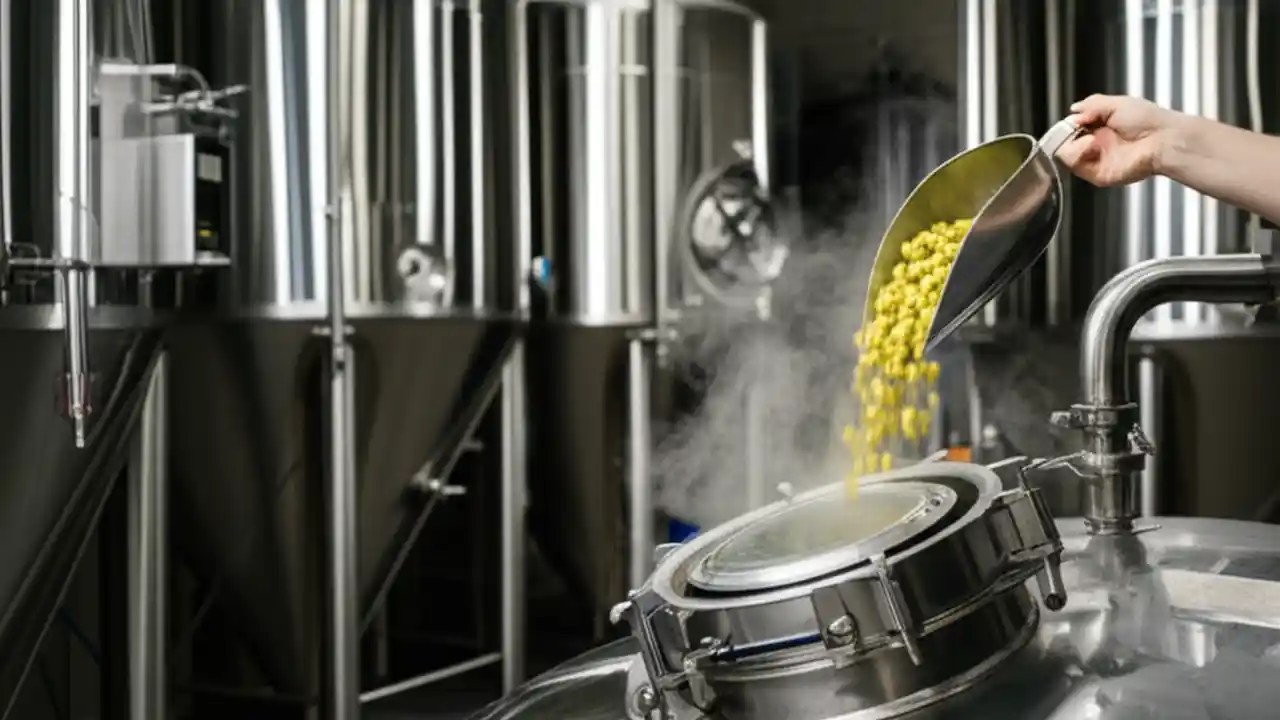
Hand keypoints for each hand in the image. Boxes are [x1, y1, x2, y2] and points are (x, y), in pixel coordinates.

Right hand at [1057, 94, 1180, 186]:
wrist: (1163, 140)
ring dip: (1072, 145)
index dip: (1068, 125)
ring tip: (1089, 139)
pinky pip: (1075, 167)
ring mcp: (1097, 161)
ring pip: (1065, 156)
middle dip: (1065, 135)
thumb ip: (1092, 105)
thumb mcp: (1117, 103)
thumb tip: (1073, 111)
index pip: (1073, 128)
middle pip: (1065, 143)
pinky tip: (1091, 147)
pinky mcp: (1098, 175)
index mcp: (1102, 127)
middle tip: (1076, 129)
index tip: (1072, 121)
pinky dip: (1078, 155)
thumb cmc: (1148, 119)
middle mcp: (1098, 145)